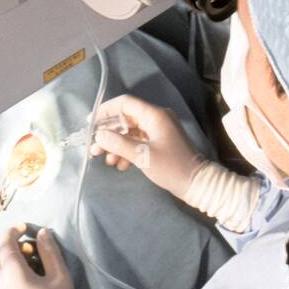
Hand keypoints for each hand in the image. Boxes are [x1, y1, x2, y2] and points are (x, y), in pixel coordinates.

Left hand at [0, 227, 76, 288]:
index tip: (23, 226)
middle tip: (20, 243)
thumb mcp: (60, 278)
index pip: (5, 243)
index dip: (13, 231)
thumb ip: (50, 252)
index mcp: (12, 274)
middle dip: (4, 244)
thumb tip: (42, 233)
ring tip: (18, 262)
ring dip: (0, 262)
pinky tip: (12, 283)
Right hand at [90, 95, 207, 200]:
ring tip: (106, 160)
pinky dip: (127, 151)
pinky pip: (138, 142)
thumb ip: (118, 143)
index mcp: (154, 115)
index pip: (125, 103)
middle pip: (125, 119)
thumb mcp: (142, 156)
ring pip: (130, 132)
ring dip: (116, 145)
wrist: (197, 184)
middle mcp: (156, 119)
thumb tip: (99, 135)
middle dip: (109, 133)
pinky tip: (120, 165)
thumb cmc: (172, 167)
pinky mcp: (159, 144)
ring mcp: (158, 131)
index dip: (106, 110)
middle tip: (95, 148)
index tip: (90, 123)